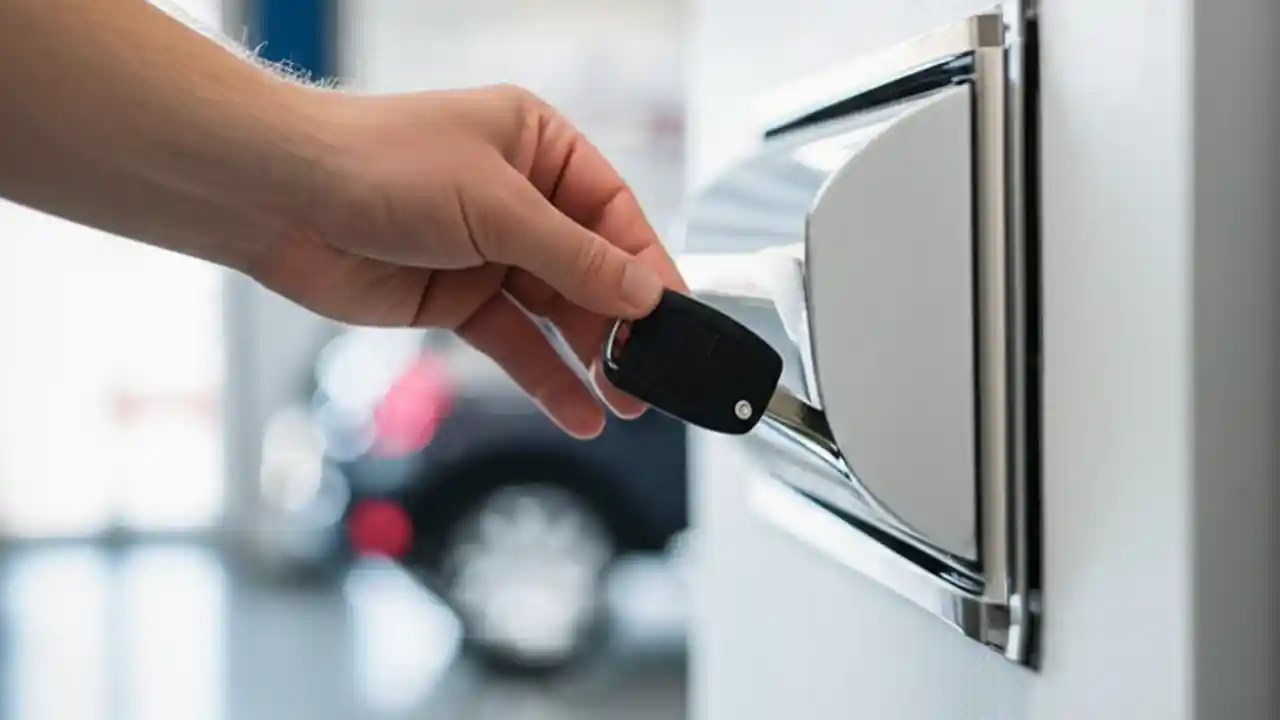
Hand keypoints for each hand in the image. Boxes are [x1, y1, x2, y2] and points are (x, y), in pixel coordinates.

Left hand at [252, 85, 686, 438]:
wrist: (278, 200)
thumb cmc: (377, 163)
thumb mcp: (496, 206)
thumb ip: (574, 258)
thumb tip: (643, 293)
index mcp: (537, 146)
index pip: (614, 213)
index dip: (647, 268)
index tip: (676, 316)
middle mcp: (518, 198)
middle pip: (590, 270)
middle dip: (620, 325)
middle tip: (651, 374)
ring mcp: (487, 251)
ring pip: (555, 313)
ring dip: (589, 359)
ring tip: (625, 402)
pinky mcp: (456, 299)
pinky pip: (514, 342)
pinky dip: (545, 377)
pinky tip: (577, 409)